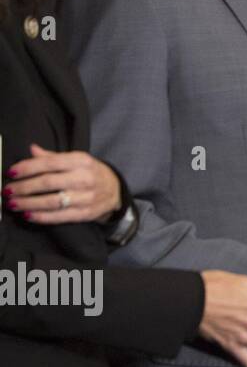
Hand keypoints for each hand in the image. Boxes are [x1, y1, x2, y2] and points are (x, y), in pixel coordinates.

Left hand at [4, 145, 122, 223]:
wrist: (115, 190)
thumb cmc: (90, 172)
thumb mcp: (76, 160)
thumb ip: (53, 156)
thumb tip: (32, 149)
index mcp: (82, 161)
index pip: (50, 163)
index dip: (28, 167)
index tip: (11, 172)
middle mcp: (85, 178)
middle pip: (48, 183)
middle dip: (23, 187)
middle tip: (7, 191)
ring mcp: (86, 197)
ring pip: (52, 201)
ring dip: (28, 203)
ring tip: (12, 203)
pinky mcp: (86, 213)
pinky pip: (59, 216)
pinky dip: (41, 217)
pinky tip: (28, 214)